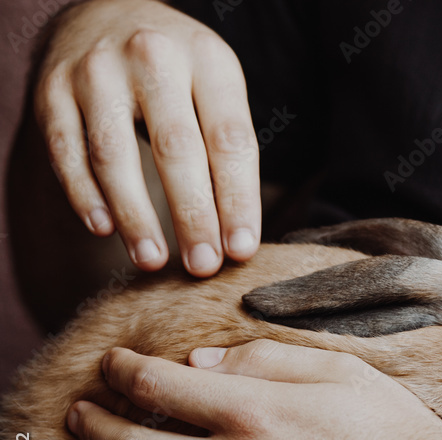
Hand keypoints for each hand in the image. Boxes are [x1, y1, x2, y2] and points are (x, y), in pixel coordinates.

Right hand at [36, 0, 259, 275]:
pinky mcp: (53, 91)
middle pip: (176, 150)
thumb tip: (235, 234)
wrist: (109, 12)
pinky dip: (84, 195)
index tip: (241, 250)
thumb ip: (227, 151)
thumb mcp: (217, 90)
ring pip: (114, 155)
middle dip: (192, 216)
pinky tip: (103, 229)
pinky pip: (67, 152)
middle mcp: (152, 58)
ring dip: (135, 216)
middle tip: (203, 266)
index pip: (230, 140)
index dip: (237, 200)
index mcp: (208, 60)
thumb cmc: (180, 71)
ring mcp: (96, 72)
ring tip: (153, 260)